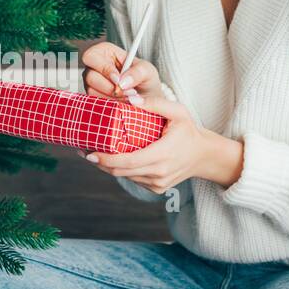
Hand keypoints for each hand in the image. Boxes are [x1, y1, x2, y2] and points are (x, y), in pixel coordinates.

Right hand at [81, 41, 160, 104]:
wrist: (148, 100)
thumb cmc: (145, 79)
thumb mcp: (147, 71)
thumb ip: (137, 73)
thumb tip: (122, 82)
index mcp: (106, 53)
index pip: (92, 56)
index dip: (103, 68)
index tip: (118, 80)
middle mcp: (95, 67)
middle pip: (89, 76)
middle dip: (108, 87)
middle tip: (126, 92)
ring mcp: (92, 84)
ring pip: (91, 91)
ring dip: (111, 97)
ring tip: (128, 97)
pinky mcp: (94, 98)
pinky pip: (95, 102)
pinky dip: (110, 104)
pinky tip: (122, 102)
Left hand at [81, 95, 244, 192]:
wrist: (204, 156)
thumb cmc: (189, 131)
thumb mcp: (178, 112)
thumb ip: (156, 104)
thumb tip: (130, 100)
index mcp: (163, 154)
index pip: (128, 161)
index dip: (106, 159)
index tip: (89, 152)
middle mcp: (159, 173)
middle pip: (121, 172)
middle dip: (99, 163)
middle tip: (83, 151)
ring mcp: (158, 184)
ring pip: (125, 177)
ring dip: (108, 167)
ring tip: (94, 153)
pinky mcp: (157, 188)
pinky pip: (133, 179)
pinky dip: (121, 170)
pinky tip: (112, 160)